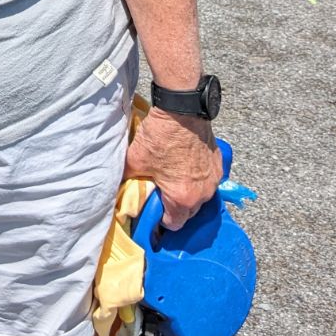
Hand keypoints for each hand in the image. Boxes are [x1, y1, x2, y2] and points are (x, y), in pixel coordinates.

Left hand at [124, 107, 222, 229]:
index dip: (161, 220)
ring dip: (189, 193)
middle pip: (189, 212)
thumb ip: (127, 178)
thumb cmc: (159, 138)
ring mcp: (214, 178)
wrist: (182, 110)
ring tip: (174, 180)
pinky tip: (186, 168)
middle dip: (176, 207)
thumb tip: (117, 187)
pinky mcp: (219, 164)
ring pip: (201, 196)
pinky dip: (198, 178)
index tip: (154, 212)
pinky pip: (208, 180)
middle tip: (162, 195)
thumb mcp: (135, 160)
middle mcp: (203, 193)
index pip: (175, 224)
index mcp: (183, 198)